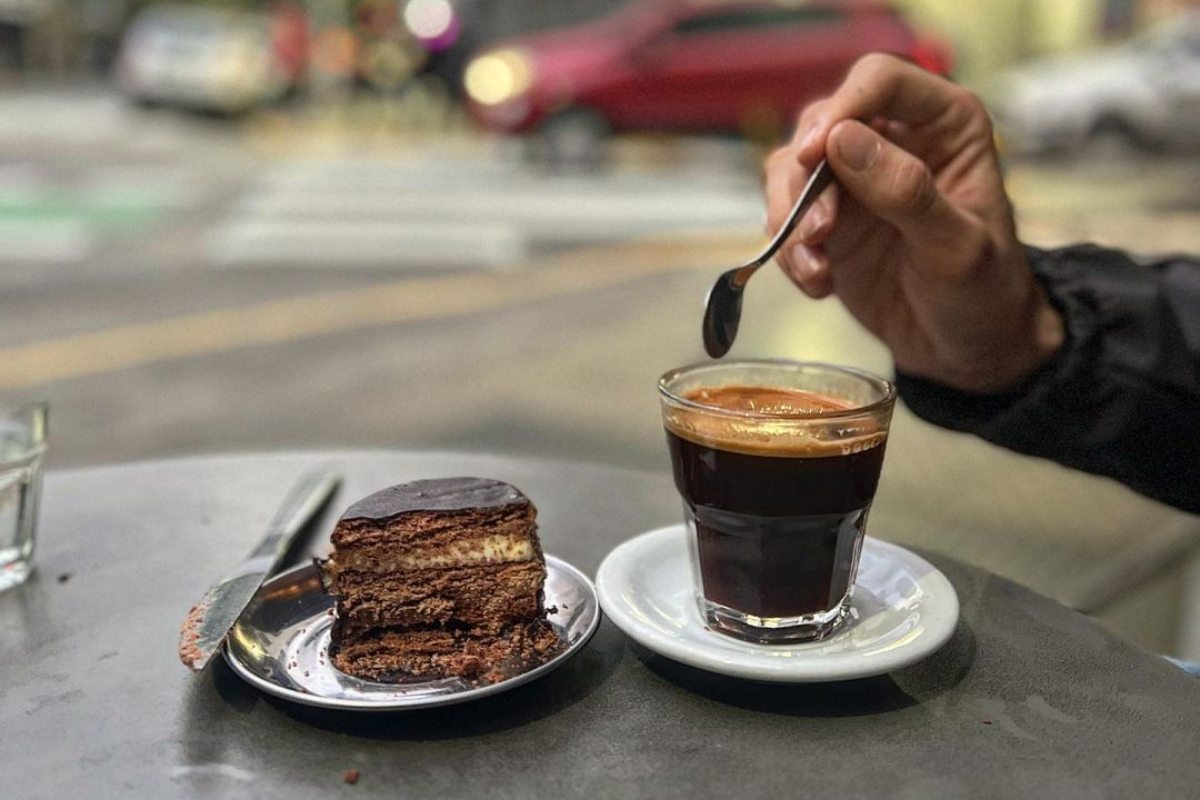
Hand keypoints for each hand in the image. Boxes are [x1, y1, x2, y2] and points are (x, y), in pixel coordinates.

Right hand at [764, 54, 1062, 393]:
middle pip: (820, 124)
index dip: (841, 108)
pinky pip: (784, 217)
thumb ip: (905, 192)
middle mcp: (893, 139)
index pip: (880, 81)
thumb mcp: (956, 248)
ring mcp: (854, 180)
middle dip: (805, 181)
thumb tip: (842, 140)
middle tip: (819, 234)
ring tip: (817, 270)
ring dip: (790, 220)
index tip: (813, 155)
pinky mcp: (827, 220)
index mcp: (944, 124)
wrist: (967, 349)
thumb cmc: (984, 292)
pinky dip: (790, 253)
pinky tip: (819, 285)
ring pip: (789, 169)